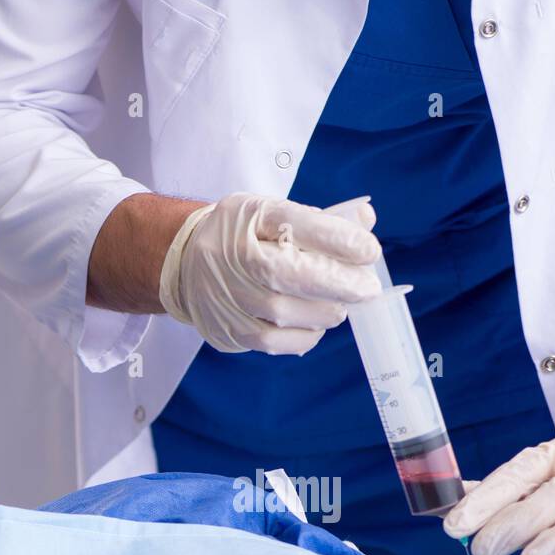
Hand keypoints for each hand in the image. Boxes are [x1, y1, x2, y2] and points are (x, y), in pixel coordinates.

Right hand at [158, 193, 382, 353]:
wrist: (185, 261)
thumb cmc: (241, 236)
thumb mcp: (274, 213)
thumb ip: (321, 220)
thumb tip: (366, 222)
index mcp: (249, 218)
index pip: (296, 224)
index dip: (338, 239)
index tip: (369, 251)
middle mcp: (232, 256)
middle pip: (291, 274)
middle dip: (339, 284)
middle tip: (367, 289)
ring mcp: (226, 296)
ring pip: (285, 313)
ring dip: (325, 312)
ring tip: (338, 305)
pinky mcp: (227, 328)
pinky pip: (274, 342)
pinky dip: (305, 335)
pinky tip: (315, 324)